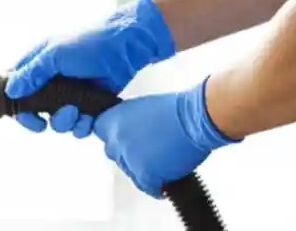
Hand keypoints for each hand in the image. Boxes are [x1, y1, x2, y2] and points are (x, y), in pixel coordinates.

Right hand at [5, 0, 175, 136]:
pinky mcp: (89, 104)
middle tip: (52, 120)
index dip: (20, 108)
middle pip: (38, 112)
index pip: (19, 90)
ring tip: (78, 112)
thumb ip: (32, 73)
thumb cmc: (89, 43)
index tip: (29, 118)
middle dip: (46, 119)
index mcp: (39, 65)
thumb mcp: (56, 54)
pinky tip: (90, 118)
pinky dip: (84, 125)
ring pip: (59, 121)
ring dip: (67, 122)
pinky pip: (80, 124)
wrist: (126, 47)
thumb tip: (10, 91)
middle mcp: (53, 81)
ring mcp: (71, 94)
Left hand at [93, 79, 237, 197]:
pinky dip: (158, 186)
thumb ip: (130, 122)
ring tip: (161, 164)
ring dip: (143, 170)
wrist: (194, 118)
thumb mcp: (143, 108)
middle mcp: (117, 138)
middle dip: (128, 154)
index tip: (122, 140)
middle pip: (114, 153)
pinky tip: (166, 179)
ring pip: (130, 172)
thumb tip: (130, 133)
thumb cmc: (177, 110)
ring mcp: (129, 158)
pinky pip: (147, 187)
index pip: (100, 130)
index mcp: (115, 118)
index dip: (114, 136)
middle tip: (146, 152)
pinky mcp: (144, 174)